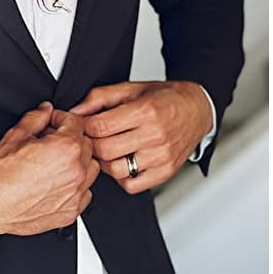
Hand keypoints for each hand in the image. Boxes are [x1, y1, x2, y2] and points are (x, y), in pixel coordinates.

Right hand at [0, 102, 99, 236]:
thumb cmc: (0, 174)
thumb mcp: (16, 135)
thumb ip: (36, 118)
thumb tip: (45, 110)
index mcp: (66, 148)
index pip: (76, 123)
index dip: (61, 118)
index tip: (53, 122)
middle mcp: (76, 172)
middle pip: (87, 145)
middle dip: (71, 139)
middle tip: (50, 141)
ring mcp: (75, 194)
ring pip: (90, 169)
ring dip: (78, 162)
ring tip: (55, 163)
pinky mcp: (71, 211)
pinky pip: (85, 193)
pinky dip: (76, 186)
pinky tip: (57, 182)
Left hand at [69, 81, 212, 194]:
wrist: (196, 109)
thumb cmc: (164, 98)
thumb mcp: (130, 88)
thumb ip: (99, 98)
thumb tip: (75, 111)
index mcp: (145, 111)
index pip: (100, 126)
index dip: (82, 126)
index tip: (79, 124)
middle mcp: (155, 136)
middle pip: (105, 149)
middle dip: (90, 143)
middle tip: (88, 137)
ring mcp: (161, 157)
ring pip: (116, 170)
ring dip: (103, 161)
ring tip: (105, 148)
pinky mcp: (165, 172)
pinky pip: (132, 185)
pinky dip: (120, 176)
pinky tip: (122, 160)